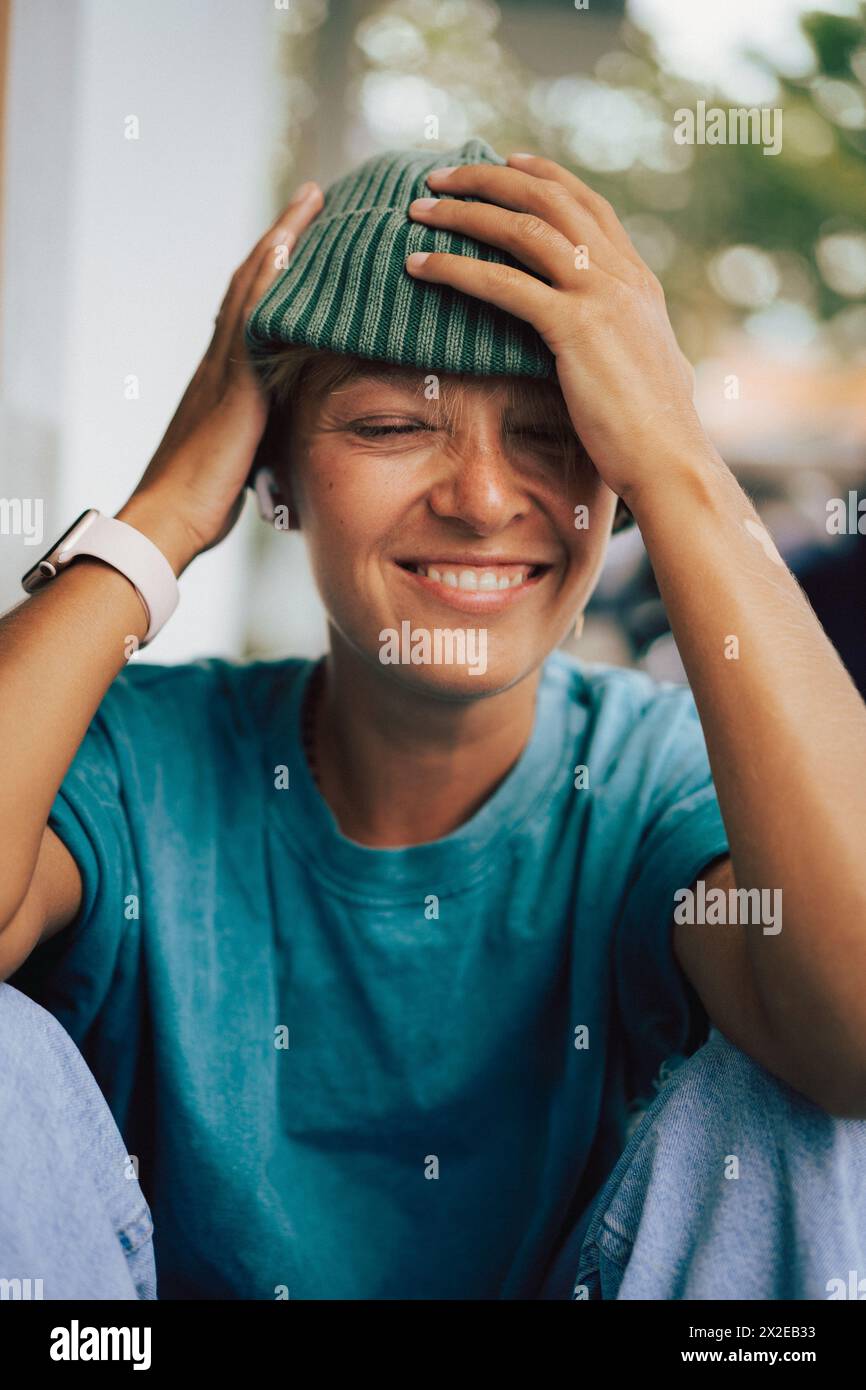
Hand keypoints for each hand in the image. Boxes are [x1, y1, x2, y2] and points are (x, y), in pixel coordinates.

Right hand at [118, 181, 323, 572]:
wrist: (170, 517)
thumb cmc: (202, 503)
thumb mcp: (246, 458)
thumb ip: (264, 434)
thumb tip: (287, 436)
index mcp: (223, 380)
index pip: (252, 312)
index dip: (275, 272)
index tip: (301, 238)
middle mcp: (219, 362)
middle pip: (252, 283)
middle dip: (283, 238)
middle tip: (314, 196)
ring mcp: (223, 368)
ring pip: (252, 288)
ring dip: (281, 241)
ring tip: (311, 201)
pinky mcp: (233, 384)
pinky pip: (252, 318)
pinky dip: (269, 281)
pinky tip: (290, 250)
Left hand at [405, 154, 706, 506]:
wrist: (671, 461)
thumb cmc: (654, 434)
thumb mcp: (646, 367)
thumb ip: (626, 339)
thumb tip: (613, 342)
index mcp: (639, 280)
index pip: (587, 205)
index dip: (543, 176)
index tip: (505, 161)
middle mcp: (622, 275)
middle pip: (549, 198)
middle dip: (489, 178)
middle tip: (441, 175)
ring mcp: (601, 296)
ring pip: (522, 228)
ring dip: (463, 212)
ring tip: (418, 210)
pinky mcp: (576, 327)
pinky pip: (502, 283)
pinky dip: (454, 267)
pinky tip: (419, 265)